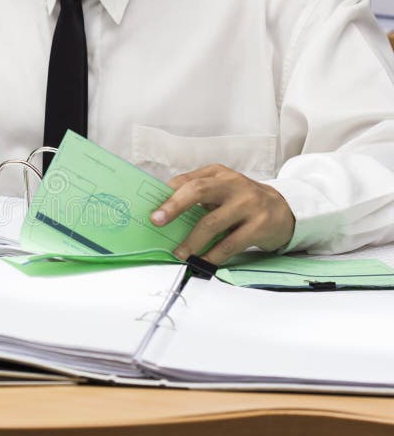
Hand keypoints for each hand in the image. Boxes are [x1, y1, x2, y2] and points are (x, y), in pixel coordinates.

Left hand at [150, 164, 294, 264]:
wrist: (284, 210)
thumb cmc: (242, 202)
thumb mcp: (221, 191)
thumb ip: (197, 197)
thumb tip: (163, 216)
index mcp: (218, 174)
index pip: (187, 180)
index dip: (167, 195)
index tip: (152, 211)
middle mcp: (233, 184)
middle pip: (198, 191)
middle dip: (174, 207)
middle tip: (157, 222)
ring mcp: (249, 203)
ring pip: (211, 223)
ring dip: (191, 242)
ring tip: (179, 254)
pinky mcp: (260, 224)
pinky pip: (230, 244)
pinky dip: (212, 255)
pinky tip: (201, 261)